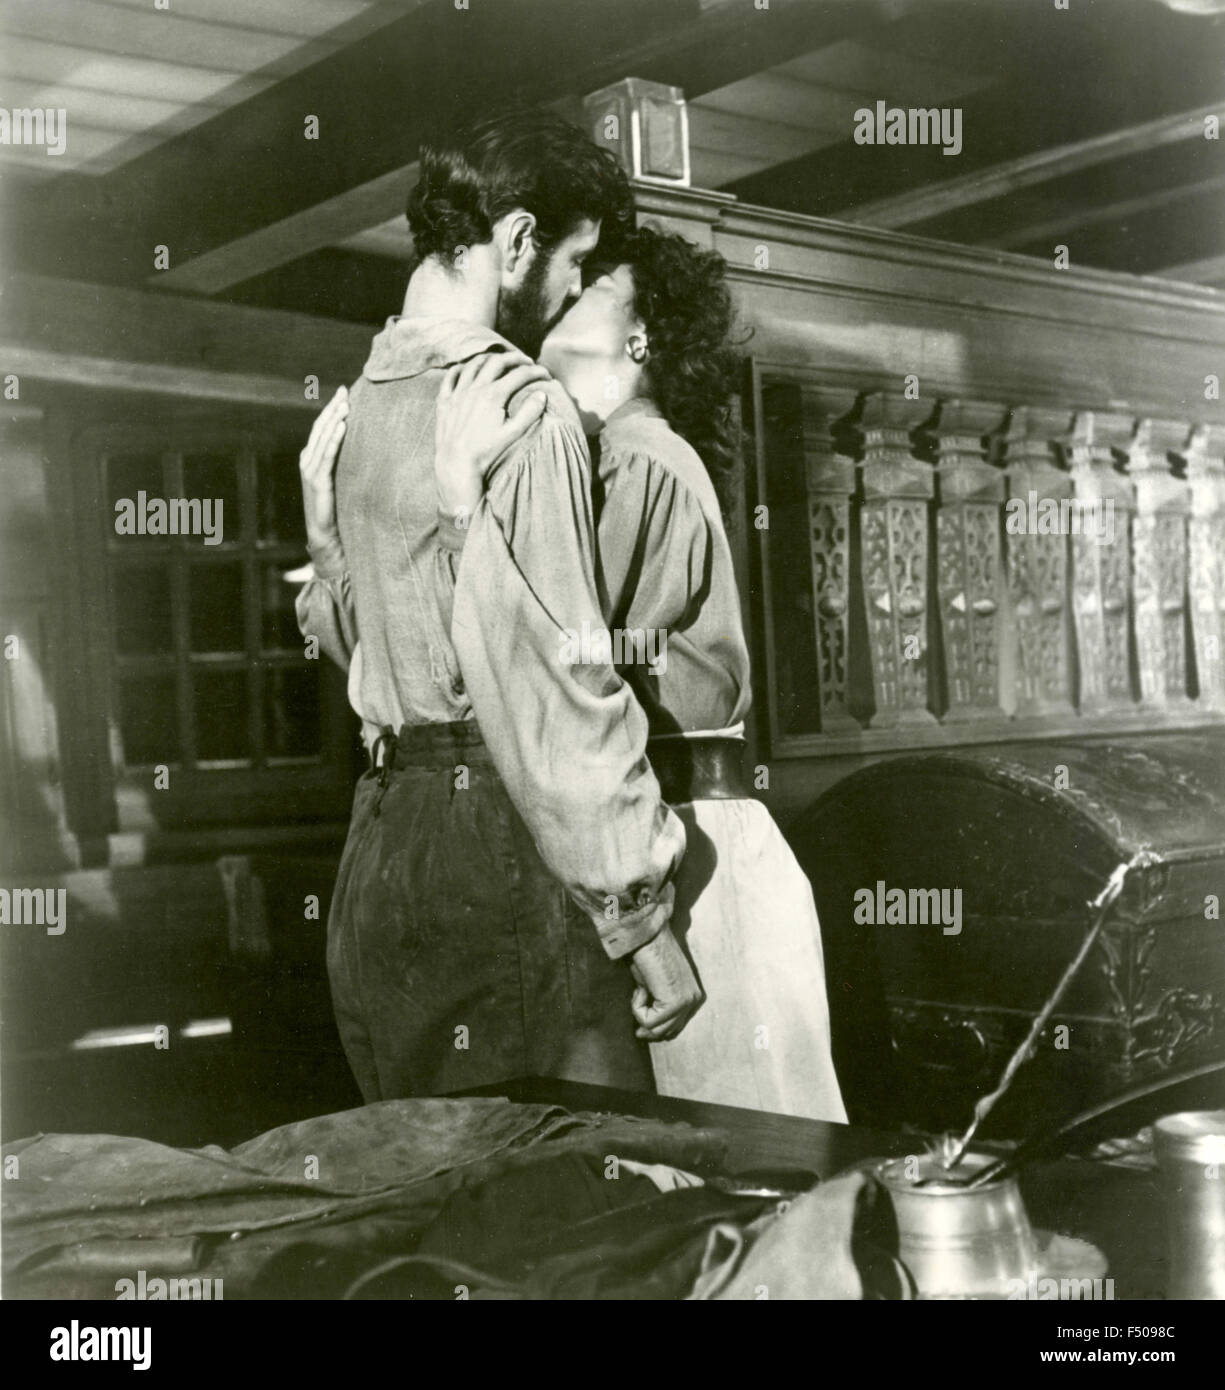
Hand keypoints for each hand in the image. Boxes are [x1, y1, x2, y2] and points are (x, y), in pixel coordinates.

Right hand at [299, 386, 347, 557]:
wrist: (326, 534)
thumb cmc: (337, 507)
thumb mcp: (342, 478)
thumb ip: (346, 461)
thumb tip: (365, 443)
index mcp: (312, 457)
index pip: (322, 427)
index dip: (332, 409)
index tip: (344, 392)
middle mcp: (308, 460)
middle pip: (321, 428)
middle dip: (333, 408)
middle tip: (345, 391)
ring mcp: (310, 470)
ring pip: (322, 438)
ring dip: (334, 419)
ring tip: (345, 404)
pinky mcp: (317, 481)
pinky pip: (326, 455)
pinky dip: (333, 439)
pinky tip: (341, 426)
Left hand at [435, 351, 549, 526]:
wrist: (456, 463)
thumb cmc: (486, 452)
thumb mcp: (512, 434)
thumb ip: (529, 413)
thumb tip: (542, 394)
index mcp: (494, 395)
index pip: (519, 375)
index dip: (535, 371)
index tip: (545, 373)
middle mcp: (475, 388)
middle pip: (497, 362)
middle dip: (515, 358)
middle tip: (526, 362)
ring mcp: (458, 393)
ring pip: (473, 364)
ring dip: (490, 359)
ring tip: (500, 361)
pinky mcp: (445, 401)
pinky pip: (450, 377)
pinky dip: (460, 369)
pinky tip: (467, 369)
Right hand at [629, 926, 703, 1041]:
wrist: (647, 937)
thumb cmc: (647, 956)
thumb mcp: (655, 986)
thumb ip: (657, 1004)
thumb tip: (644, 1033)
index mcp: (693, 995)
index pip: (676, 1026)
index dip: (656, 1028)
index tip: (640, 1028)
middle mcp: (694, 1000)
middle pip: (668, 1032)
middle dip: (649, 1029)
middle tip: (636, 1028)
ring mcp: (686, 1002)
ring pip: (657, 1030)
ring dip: (641, 1014)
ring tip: (638, 993)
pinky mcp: (674, 1003)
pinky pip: (648, 1021)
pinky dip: (637, 1008)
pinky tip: (639, 990)